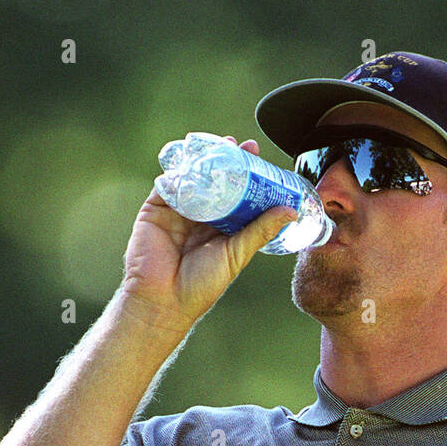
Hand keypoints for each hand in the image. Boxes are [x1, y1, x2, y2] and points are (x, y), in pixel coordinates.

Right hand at [119, 137, 296, 333]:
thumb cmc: (202, 285)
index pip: (236, 194)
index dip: (246, 174)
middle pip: (215, 181)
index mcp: (221, 228)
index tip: (257, 154)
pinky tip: (192, 158)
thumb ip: (260, 229)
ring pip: (192, 177)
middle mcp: (200, 216)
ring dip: (204, 159)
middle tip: (241, 145)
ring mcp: (177, 211)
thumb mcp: (237, 254)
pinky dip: (179, 169)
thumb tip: (290, 210)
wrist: (164, 301)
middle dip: (227, 160)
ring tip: (219, 144)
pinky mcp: (155, 209)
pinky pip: (168, 183)